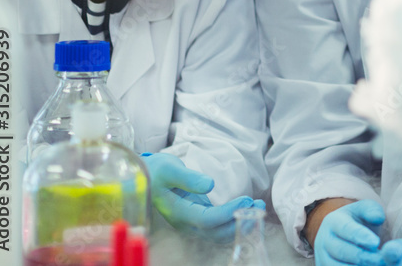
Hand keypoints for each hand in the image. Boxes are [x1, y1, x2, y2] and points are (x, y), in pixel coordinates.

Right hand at [140, 152, 262, 242]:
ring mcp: (191, 222)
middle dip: (240, 222)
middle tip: (258, 204)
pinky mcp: (197, 218)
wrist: (143, 178)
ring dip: (240, 223)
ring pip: (218, 234)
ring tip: (258, 205)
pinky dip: (235, 221)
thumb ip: (188, 178)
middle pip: (216, 233)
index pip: (207, 220)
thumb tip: (209, 184)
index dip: (228, 213)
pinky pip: (218, 227)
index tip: (245, 199)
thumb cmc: (155, 171)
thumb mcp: (169, 168)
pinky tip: (248, 209)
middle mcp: (185, 222)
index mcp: (178, 212)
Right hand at [314, 199, 385, 265]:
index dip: (361, 236)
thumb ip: (372, 210)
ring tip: (377, 265)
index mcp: (333, 221)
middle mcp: (324, 240)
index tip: (376, 242)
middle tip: (382, 259)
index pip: (346, 229)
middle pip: (342, 251)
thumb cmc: (358, 220)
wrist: (344, 234)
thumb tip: (378, 218)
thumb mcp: (365, 209)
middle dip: (363, 256)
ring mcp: (322, 257)